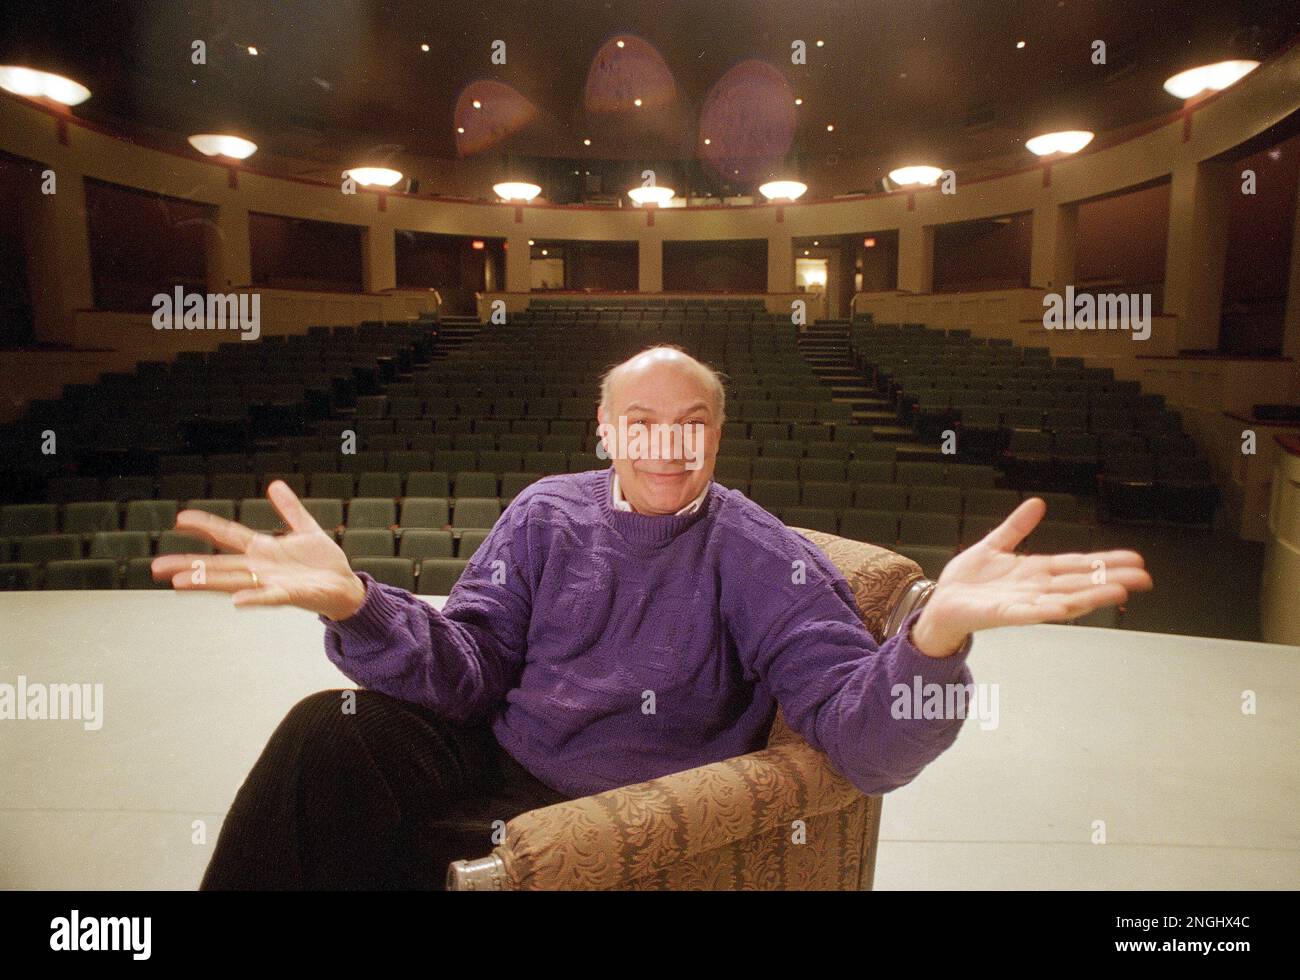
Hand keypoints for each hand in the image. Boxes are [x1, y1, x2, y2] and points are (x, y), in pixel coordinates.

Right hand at [151, 480, 367, 620]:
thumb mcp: (307, 528)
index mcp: (263, 550)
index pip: (228, 536)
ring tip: (179, 583)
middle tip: (157, 567)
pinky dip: (253, 598)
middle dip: (188, 565)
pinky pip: (268, 597)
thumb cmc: (324, 563)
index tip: (180, 518)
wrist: (346, 586)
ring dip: (207, 582)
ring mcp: (272, 583)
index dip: (205, 526)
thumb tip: (275, 485)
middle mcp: (261, 568)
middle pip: (219, 565)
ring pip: (233, 581)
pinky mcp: (290, 595)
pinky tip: (236, 601)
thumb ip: (290, 509)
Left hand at [910, 497, 1153, 656]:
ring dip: (1090, 596)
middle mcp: (1035, 589)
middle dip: (1111, 579)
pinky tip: (1064, 608)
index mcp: (1035, 572)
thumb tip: (1037, 503)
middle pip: (1080, 583)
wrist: (941, 603)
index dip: (1105, 561)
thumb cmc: (968, 581)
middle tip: (1145, 578)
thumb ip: (1015, 527)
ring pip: (1063, 600)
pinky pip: (1027, 613)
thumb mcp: (993, 545)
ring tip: (1120, 592)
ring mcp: (1021, 603)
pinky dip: (1045, 611)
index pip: (1077, 565)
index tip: (1135, 560)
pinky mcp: (1001, 615)